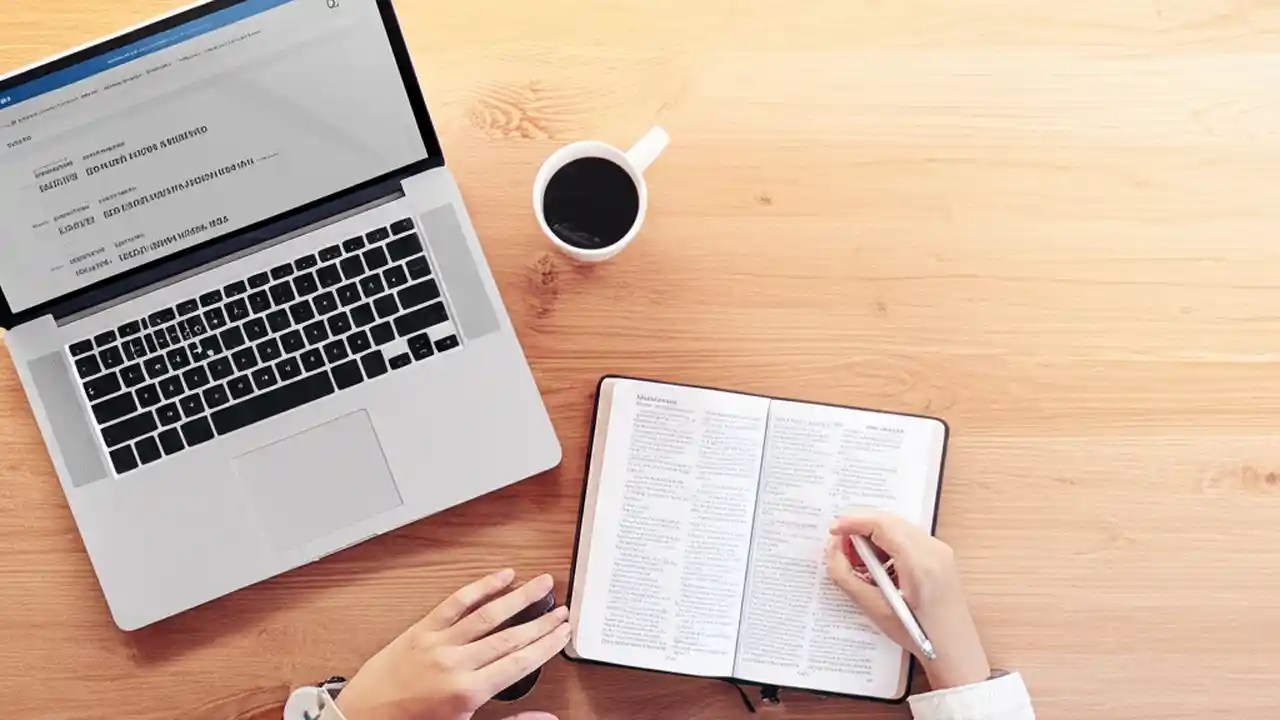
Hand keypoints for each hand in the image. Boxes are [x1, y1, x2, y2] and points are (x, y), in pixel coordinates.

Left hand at [336, 569, 569, 719]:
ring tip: (541, 583)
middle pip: (510, 636)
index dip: (547, 644)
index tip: (564, 631)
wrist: (362, 718)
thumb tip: (546, 717)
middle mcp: (455, 663)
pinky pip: (456, 602)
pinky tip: (500, 576)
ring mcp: (438, 643)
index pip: (521, 662)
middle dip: (541, 621)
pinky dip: (480, 587)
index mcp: (468, 692)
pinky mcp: (421, 629)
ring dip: (519, 597)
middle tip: (562, 609)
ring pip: (488, 614)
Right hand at [826, 511, 990, 689]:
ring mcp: (940, 551)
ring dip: (873, 539)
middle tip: (842, 550)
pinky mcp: (940, 556)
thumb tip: (833, 549)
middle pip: (889, 522)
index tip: (834, 531)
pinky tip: (878, 569)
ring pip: (897, 528)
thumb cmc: (920, 635)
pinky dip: (887, 546)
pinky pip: (907, 538)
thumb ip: (846, 576)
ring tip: (859, 565)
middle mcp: (933, 550)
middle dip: (861, 530)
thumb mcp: (875, 608)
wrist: (955, 650)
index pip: (882, 524)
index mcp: (920, 562)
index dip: (853, 522)